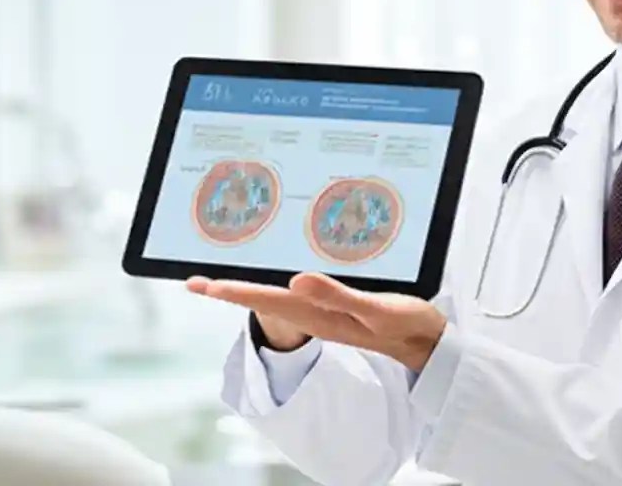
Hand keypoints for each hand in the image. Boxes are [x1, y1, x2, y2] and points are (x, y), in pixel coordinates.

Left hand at [186, 272, 446, 372]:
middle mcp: (314, 314)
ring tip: (217, 283)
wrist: (426, 341)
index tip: (204, 285)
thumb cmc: (405, 324)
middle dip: (228, 290)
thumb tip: (295, 282)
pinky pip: (292, 294)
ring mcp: (322, 313)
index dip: (234, 291)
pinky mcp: (332, 307)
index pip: (266, 300)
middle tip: (194, 283)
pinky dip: (271, 286)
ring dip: (245, 288)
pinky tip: (268, 279)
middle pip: (261, 300)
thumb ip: (336, 296)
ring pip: (274, 297)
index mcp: (319, 314)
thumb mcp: (374, 308)